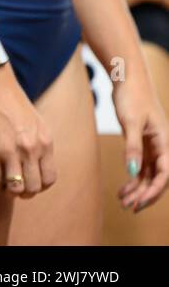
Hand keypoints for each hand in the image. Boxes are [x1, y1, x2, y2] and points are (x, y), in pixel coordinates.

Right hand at [0, 64, 56, 196]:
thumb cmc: (13, 102)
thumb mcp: (37, 123)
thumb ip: (40, 144)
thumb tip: (37, 164)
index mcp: (45, 143)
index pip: (49, 179)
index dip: (40, 187)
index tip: (30, 183)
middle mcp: (31, 150)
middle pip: (33, 187)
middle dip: (24, 192)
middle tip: (15, 189)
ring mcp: (10, 152)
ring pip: (15, 187)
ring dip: (9, 191)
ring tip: (3, 186)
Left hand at [112, 74, 168, 211]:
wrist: (128, 79)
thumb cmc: (132, 97)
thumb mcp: (131, 122)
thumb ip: (132, 147)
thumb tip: (132, 172)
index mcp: (166, 142)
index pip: (164, 174)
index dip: (153, 191)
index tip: (139, 202)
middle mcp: (162, 147)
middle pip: (157, 178)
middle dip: (144, 194)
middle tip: (128, 207)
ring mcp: (152, 146)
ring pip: (148, 174)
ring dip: (137, 188)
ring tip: (122, 201)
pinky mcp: (141, 143)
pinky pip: (140, 166)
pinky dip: (132, 178)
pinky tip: (123, 189)